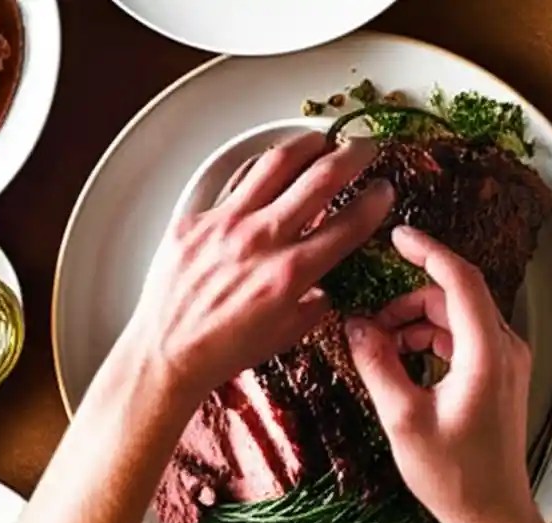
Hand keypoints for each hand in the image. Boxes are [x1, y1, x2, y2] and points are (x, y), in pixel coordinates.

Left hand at [126, 132, 393, 399]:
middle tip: (364, 147)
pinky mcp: (196, 220)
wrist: (166, 354)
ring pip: (275, 164)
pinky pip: (234, 184)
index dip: (375, 201)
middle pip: (320, 179)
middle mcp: (261, 240)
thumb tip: (325, 284)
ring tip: (321, 139)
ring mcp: (226, 224)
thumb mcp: (286, 334)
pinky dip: (259, 173)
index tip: (385, 188)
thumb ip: (314, 303)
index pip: (348, 224)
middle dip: (352, 155)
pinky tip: (269, 171)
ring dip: (306, 145)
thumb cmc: (225, 351)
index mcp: (290, 273)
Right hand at [345, 226, 534, 522]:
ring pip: (457, 317)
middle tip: (369, 323)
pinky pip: (462, 338)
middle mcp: (505, 349)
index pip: (460, 279)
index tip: (396, 236)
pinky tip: (401, 362)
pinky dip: (430, 340)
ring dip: (416, 322)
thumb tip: (355, 326)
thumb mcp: (402, 419)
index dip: (427, 251)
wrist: (493, 513)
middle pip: (455, 296)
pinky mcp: (499, 376)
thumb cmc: (454, 475)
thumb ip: (378, 365)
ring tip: (379, 348)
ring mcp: (506, 362)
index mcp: (487, 353)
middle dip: (408, 300)